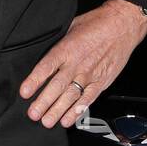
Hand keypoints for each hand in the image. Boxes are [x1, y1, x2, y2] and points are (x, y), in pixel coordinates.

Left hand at [19, 0, 146, 128]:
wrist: (122, 25)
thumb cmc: (97, 24)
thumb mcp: (71, 27)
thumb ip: (59, 43)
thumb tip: (45, 53)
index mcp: (67, 48)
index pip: (46, 67)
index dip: (34, 81)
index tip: (24, 93)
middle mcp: (77, 63)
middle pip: (57, 86)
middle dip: (43, 102)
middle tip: (33, 114)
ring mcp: (89, 74)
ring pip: (71, 96)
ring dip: (57, 110)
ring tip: (47, 121)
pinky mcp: (101, 81)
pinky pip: (87, 99)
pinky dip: (77, 111)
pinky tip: (68, 119)